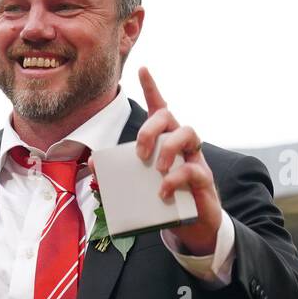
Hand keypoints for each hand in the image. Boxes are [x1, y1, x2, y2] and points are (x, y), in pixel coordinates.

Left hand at [134, 66, 221, 255]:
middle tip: (139, 153)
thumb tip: (93, 166)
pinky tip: (163, 192)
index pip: (160, 108)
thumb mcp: (138, 186)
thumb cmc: (163, 201)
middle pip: (170, 116)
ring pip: (188, 132)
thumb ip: (117, 175)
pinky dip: (175, 179)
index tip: (143, 69)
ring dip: (168, 148)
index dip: (152, 88)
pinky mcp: (204, 180)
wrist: (190, 229)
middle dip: (151, 129)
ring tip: (157, 171)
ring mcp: (195, 159)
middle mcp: (182, 144)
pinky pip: (193, 169)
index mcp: (165, 141)